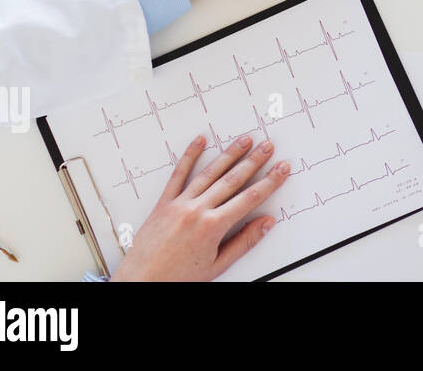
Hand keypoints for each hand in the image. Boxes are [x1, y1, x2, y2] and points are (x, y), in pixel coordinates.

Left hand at [112, 134, 288, 280]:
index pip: (249, 199)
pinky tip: (199, 142)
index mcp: (212, 227)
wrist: (141, 282)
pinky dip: (189, 156)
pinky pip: (178, 175)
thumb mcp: (217, 265)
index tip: (281, 170)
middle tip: (267, 147)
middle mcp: (197, 210)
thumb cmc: (177, 278)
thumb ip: (244, 242)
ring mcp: (179, 204)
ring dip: (230, 154)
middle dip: (254, 161)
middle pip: (232, 180)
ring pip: (210, 173)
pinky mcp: (163, 203)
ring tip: (244, 140)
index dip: (269, 182)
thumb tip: (266, 224)